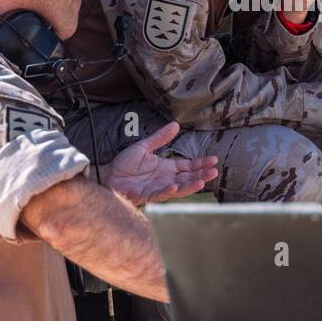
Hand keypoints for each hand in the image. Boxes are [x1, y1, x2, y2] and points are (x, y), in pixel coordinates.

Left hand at [101, 121, 217, 205]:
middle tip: (214, 172)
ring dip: (191, 185)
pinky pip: (160, 194)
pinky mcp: (147, 195)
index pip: (188, 166)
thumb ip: (160, 138)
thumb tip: (175, 124)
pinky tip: (175, 185)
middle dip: (201, 175)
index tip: (214, 160)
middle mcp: (165, 179)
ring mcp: (158, 188)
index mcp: (166, 167)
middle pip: (188, 178)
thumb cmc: (124, 164)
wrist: (108, 175)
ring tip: (202, 181)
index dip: (200, 163)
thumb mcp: (144, 147)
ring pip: (179, 188)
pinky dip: (168, 190)